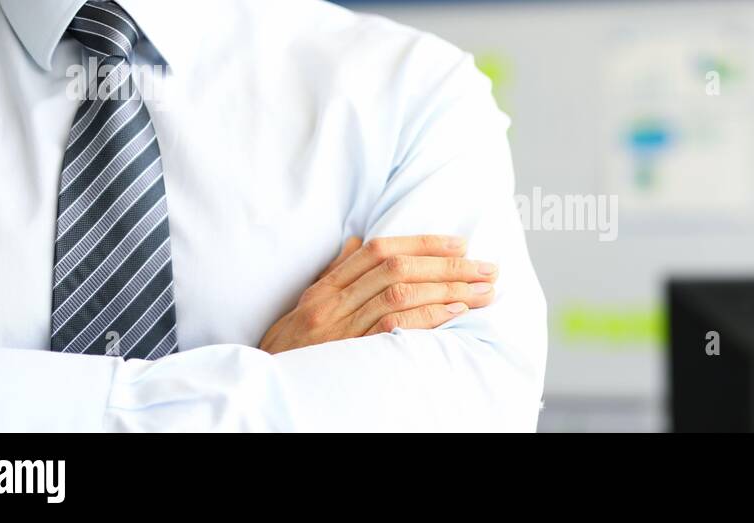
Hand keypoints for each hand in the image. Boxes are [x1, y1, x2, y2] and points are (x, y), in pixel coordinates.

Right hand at [259, 235, 497, 354]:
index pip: (378, 251)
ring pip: (400, 295)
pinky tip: (456, 311)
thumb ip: (336, 274)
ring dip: (448, 289)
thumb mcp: (306, 306)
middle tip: (487, 267)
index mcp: (326, 288)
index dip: (422, 242)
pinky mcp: (350, 355)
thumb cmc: (291, 349)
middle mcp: (333, 303)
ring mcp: (341, 329)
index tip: (460, 242)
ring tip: (484, 291)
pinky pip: (394, 328)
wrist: (266, 384)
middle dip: (448, 265)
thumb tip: (357, 242)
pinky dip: (429, 317)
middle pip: (397, 269)